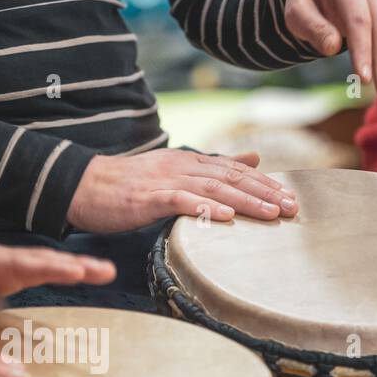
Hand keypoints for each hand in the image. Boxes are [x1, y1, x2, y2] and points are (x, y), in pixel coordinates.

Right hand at [67, 149, 297, 233]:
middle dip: (264, 192)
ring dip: (245, 201)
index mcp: (190, 161)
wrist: (84, 185)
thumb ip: (215, 166)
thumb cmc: (128, 184)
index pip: (235, 171)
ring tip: (270, 213)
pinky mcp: (148, 198)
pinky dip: (205, 209)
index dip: (265, 183)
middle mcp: (183, 167)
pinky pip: (181, 202)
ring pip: (213, 189)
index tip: (291, 197)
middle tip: (292, 207)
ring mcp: (166, 181)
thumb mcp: (176, 170)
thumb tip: (254, 159)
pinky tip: (225, 218)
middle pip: (231, 178)